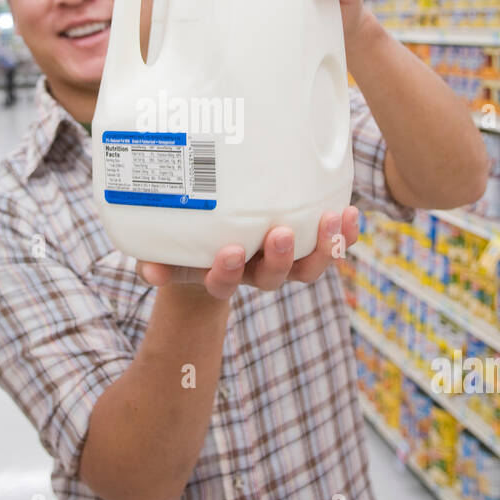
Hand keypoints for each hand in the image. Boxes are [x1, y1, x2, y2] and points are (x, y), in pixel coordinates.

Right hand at [137, 206, 359, 300]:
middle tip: (279, 233)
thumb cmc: (186, 243)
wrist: (215, 242)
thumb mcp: (167, 252)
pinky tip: (352, 215)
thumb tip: (147, 271)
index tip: (229, 252)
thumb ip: (156, 260)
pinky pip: (331, 246)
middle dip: (279, 258)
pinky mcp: (306, 244)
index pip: (223, 284)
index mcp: (220, 276)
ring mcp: (284, 261)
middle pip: (275, 278)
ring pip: (308, 266)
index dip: (226, 273)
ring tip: (332, 219)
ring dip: (323, 247)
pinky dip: (345, 236)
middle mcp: (256, 273)